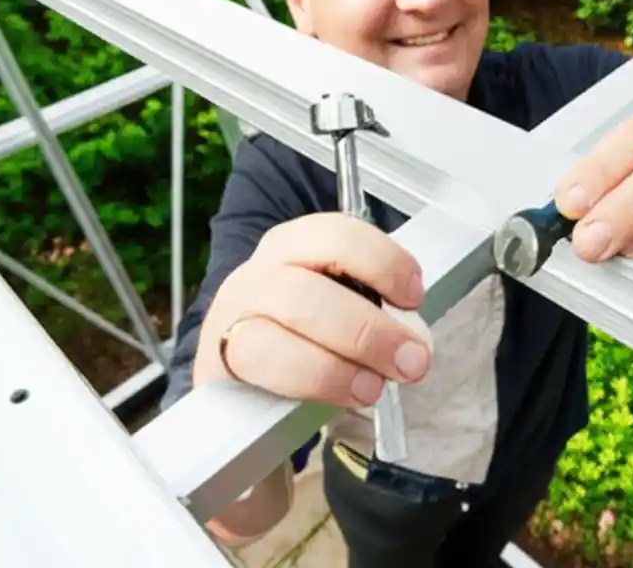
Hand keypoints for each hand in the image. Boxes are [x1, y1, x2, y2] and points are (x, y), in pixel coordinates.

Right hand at [192, 213, 430, 407]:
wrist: (242, 359)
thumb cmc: (302, 326)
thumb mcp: (338, 299)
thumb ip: (375, 310)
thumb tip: (413, 344)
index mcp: (295, 245)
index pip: (338, 236)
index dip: (383, 264)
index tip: (413, 297)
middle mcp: (259, 274)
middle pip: (308, 294)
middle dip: (368, 332)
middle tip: (410, 360)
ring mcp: (233, 317)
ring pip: (276, 339)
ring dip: (336, 368)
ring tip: (373, 387)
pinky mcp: (218, 362)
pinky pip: (263, 374)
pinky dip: (309, 386)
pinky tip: (340, 396)